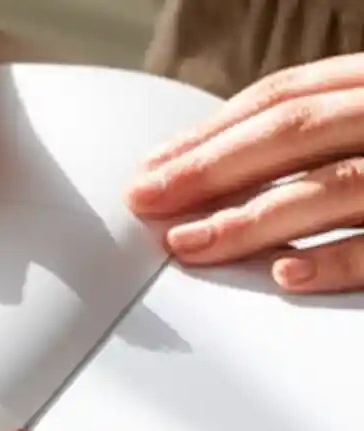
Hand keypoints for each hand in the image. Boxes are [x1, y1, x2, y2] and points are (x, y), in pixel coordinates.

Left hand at [126, 54, 363, 293]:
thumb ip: (310, 134)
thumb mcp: (360, 120)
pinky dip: (334, 259)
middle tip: (146, 201)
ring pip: (332, 185)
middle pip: (293, 132)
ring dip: (250, 218)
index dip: (210, 132)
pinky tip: (284, 273)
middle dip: (209, 167)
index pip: (282, 98)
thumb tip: (203, 168)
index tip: (149, 168)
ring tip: (187, 243)